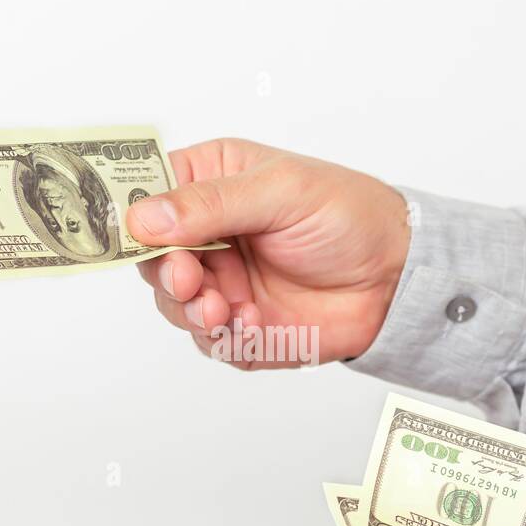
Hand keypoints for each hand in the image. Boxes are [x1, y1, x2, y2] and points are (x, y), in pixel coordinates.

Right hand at [128, 138, 410, 366]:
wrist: (396, 278)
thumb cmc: (349, 216)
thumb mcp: (282, 192)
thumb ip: (212, 204)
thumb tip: (143, 217)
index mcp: (212, 183)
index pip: (148, 194)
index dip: (131, 215)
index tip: (130, 235)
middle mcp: (209, 234)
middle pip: (150, 258)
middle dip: (166, 273)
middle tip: (190, 280)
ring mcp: (221, 282)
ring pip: (172, 304)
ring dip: (192, 311)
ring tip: (226, 311)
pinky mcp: (239, 327)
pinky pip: (208, 342)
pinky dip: (224, 338)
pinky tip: (255, 326)